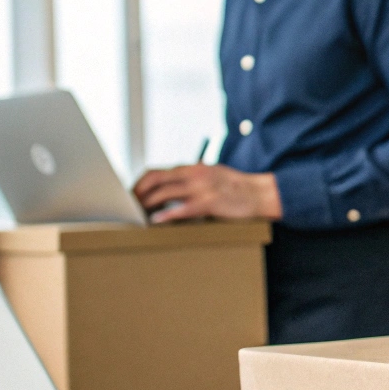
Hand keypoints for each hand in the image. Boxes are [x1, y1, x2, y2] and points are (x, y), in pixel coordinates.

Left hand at [133, 164, 282, 222]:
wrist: (260, 193)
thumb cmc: (236, 188)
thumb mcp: (212, 176)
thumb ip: (192, 180)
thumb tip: (172, 189)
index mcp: (193, 168)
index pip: (158, 171)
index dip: (140, 183)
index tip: (131, 195)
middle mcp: (195, 174)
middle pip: (156, 179)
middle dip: (138, 192)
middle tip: (129, 206)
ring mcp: (202, 187)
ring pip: (165, 192)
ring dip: (147, 204)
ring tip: (138, 215)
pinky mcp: (210, 202)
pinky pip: (183, 208)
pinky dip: (166, 214)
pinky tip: (156, 221)